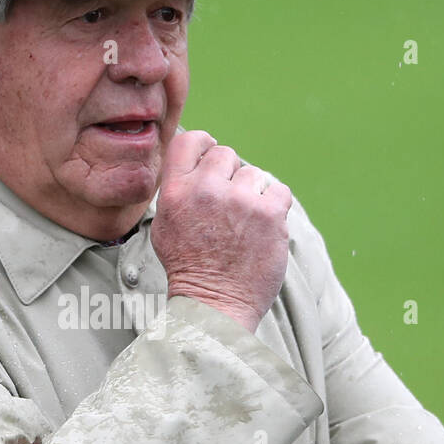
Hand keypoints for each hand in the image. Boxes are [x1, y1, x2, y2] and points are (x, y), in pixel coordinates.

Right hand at [151, 130, 292, 331]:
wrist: (214, 304)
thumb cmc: (189, 267)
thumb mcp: (165, 225)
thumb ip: (178, 191)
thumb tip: (196, 165)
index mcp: (176, 191)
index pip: (190, 140)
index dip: (204, 145)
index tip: (211, 156)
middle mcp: (206, 190)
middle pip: (225, 154)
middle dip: (229, 176)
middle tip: (229, 205)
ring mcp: (240, 201)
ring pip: (253, 174)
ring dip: (252, 193)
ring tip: (244, 223)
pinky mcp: (269, 214)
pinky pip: (279, 190)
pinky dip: (274, 206)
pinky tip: (262, 226)